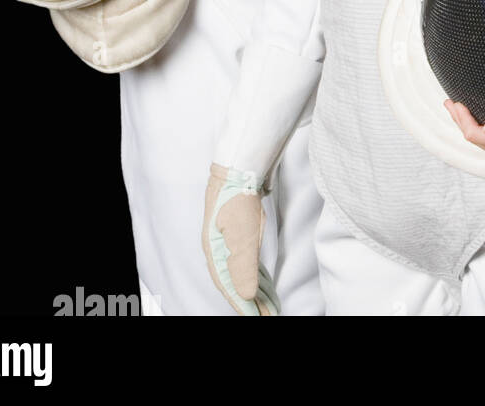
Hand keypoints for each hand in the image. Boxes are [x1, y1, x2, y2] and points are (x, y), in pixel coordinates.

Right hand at [202, 164, 279, 315]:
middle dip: (252, 302)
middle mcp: (220, 249)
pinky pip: (249, 261)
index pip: (229, 287)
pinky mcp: (241, 232)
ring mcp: (230, 240)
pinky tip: (264, 282)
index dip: (242, 305)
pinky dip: (258, 275)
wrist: (240, 166)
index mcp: (215, 253)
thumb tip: (246, 296)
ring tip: (270, 306)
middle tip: (268, 315)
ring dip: (257, 291)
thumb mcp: (242, 235)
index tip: (256, 318)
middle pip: (236, 282)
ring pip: (243, 273)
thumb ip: (243, 267)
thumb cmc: (238, 198)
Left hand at [445, 100, 484, 172]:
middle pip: (475, 139)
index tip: (454, 102)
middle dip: (460, 121)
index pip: (475, 134)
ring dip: (469, 126)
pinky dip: (482, 132)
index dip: (462, 119)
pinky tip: (482, 123)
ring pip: (483, 142)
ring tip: (460, 111)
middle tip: (449, 102)